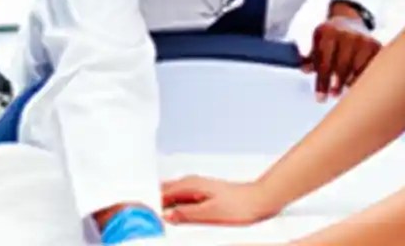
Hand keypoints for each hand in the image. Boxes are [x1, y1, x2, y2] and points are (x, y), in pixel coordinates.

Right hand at [160, 176, 278, 225]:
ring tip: (161, 220)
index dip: (150, 202)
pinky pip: (183, 202)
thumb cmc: (240, 205)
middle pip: (165, 193)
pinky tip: (178, 219)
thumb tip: (168, 216)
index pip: (161, 192)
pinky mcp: (204, 196)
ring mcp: (198, 189)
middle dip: (155, 204)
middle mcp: (192, 184)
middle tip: (149, 218)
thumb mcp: (210, 213)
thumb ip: (187, 214)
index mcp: (190, 185)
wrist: (260, 200)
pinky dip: (177, 209)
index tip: (144, 213)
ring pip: (173, 197)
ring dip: (166, 207)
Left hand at [302, 8, 380, 101]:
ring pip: (357, 67)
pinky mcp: (375, 45)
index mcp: (326, 32)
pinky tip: (358, 84)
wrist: (348, 24)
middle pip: (341, 64)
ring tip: (346, 90)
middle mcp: (345, 33)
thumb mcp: (316, 46)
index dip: (321, 80)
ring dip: (351, 82)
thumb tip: (304, 69)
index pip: (323, 60)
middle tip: (333, 95)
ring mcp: (362, 39)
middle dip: (337, 84)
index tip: (320, 97)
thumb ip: (308, 59)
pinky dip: (363, 77)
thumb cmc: (328, 42)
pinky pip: (370, 67)